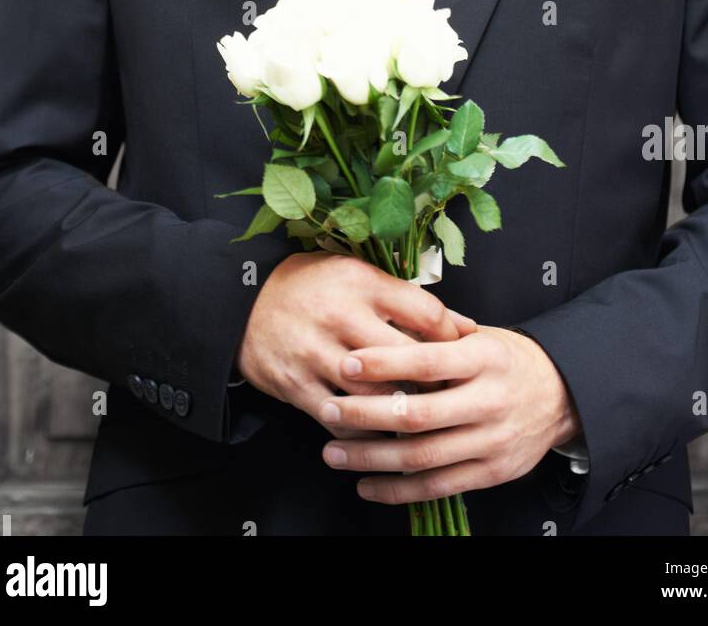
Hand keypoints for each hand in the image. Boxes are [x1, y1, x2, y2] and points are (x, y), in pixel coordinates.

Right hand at [234, 251, 476, 440]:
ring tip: (422, 417)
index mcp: (360, 282)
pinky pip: (341, 420)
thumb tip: (464, 326)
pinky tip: (382, 432)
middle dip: (434, 380)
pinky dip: (366, 432)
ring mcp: (315, 353)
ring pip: (375, 395)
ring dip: (403, 412)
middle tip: (453, 392)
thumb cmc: (311, 286)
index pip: (424, 310)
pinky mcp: (295, 385)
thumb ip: (406, 298)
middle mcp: (339, 316)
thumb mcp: (356, 274)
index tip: (465, 349)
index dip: (452, 334)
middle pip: (405, 358)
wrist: (242, 303)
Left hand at [317, 324, 582, 502]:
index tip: (347, 363)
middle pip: (419, 415)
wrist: (562, 394)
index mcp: (484, 359)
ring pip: (423, 457)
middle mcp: (490, 401)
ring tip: (334, 453)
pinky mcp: (492, 472)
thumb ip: (436, 334)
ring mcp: (492, 441)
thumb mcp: (480, 336)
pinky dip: (398, 491)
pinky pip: (438, 486)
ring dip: (372, 458)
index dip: (385, 364)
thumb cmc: (507, 360)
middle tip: (328, 408)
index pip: (428, 362)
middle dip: (366, 414)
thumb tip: (381, 321)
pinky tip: (366, 484)